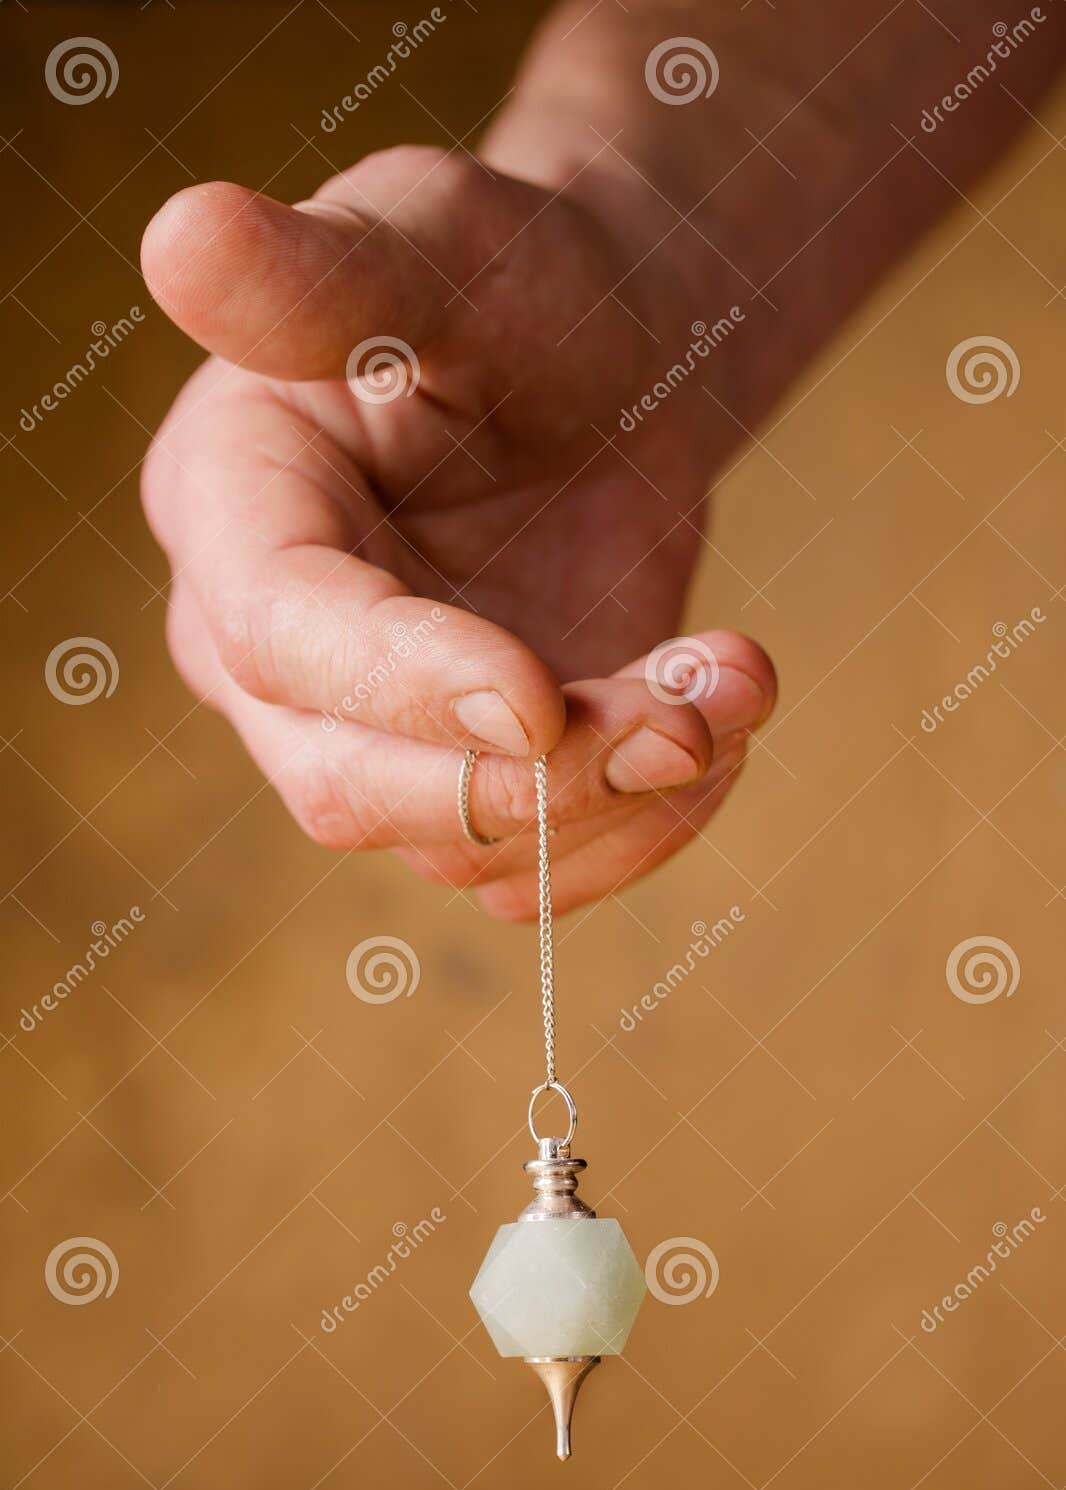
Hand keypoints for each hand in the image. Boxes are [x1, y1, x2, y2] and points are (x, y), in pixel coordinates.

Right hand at [141, 145, 774, 916]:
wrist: (609, 366)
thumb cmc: (517, 283)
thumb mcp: (437, 241)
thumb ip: (325, 273)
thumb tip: (179, 238)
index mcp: (233, 506)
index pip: (280, 635)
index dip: (402, 681)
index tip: (546, 689)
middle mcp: (275, 653)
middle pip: (349, 786)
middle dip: (531, 778)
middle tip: (690, 719)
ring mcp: (372, 733)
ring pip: (467, 849)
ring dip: (623, 797)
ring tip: (737, 684)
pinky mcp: (474, 779)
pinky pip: (544, 872)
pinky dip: (649, 825)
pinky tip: (720, 724)